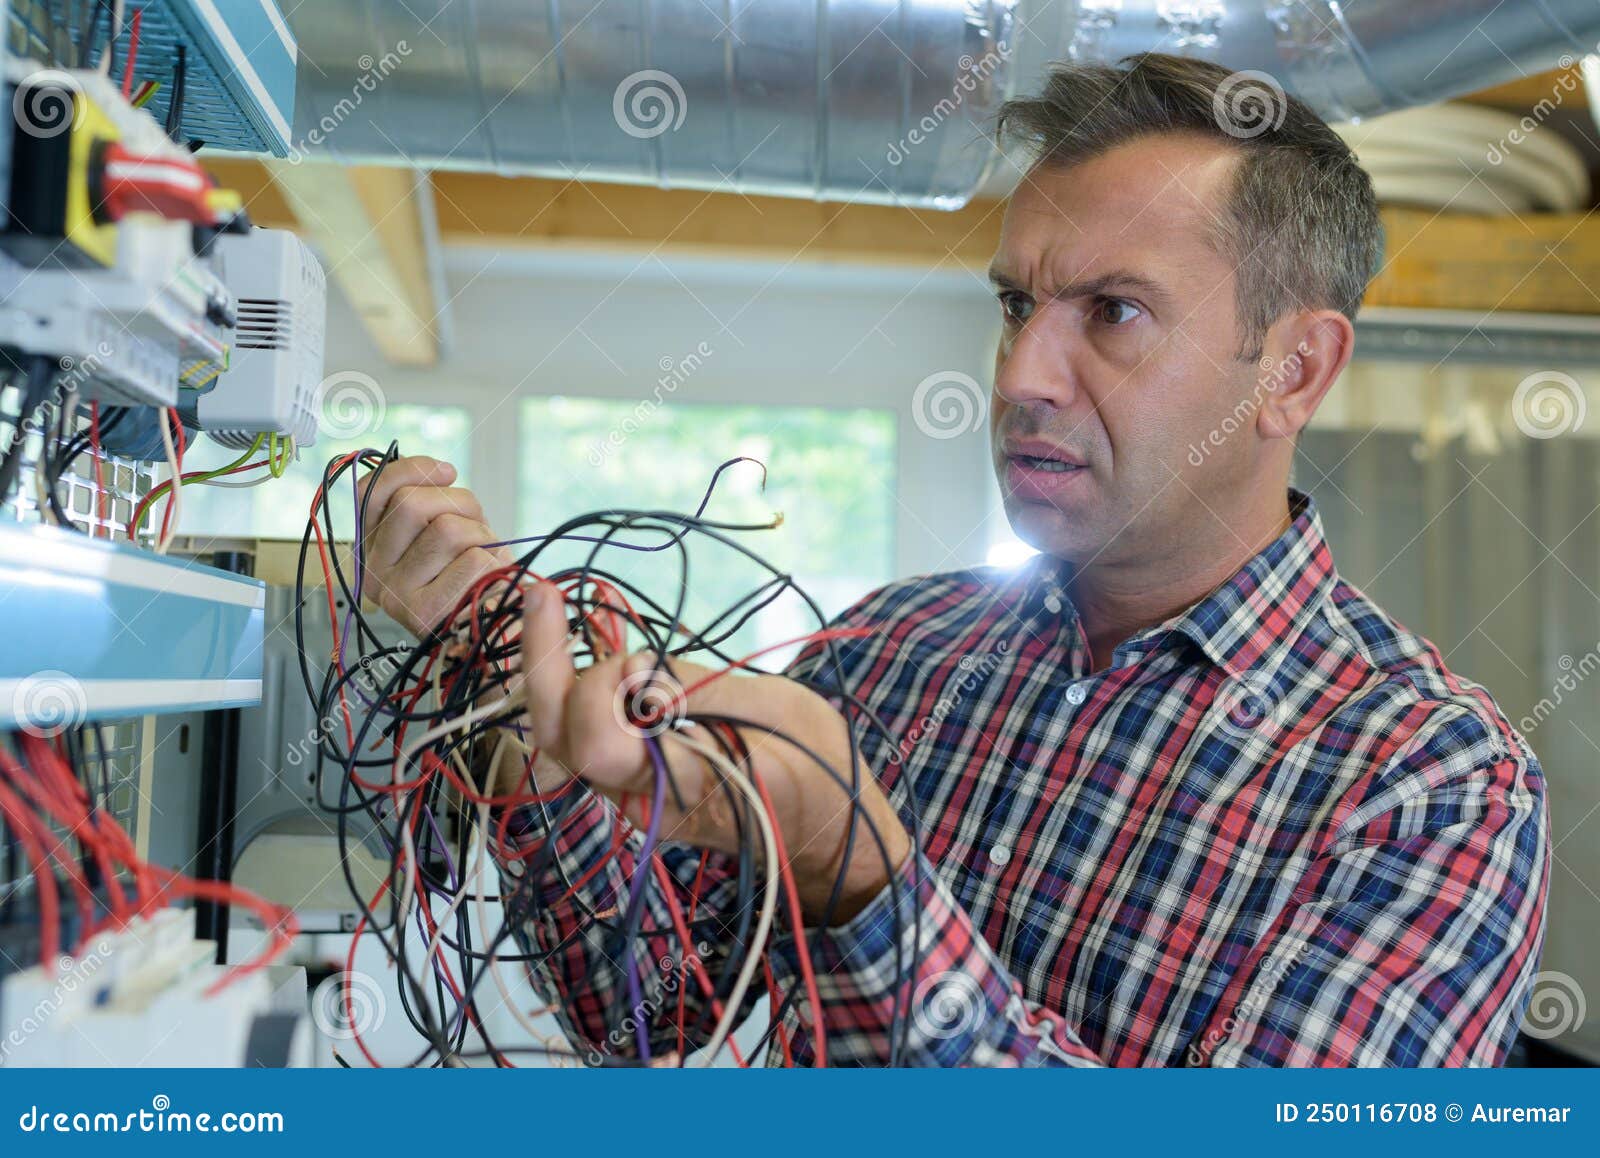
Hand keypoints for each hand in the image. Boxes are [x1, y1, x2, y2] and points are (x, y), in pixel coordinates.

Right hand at [356, 456, 509, 636]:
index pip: (369, 490)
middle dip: (457, 504)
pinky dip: (493, 561)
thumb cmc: (470, 572)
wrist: (490, 625)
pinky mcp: (423, 614)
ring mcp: (394, 595)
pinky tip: (487, 579)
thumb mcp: (446, 530)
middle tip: (474, 525)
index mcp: (371, 546)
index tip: (448, 472)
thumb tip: (442, 471)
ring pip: (447, 530)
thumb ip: (432, 502)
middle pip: (411, 504)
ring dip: (480, 535)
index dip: (411, 469)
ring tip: (482, 557)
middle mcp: (373, 571)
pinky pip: (472, 560)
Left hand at [520, 579, 910, 922]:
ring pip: (559, 734)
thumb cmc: (817, 769)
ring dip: (551, 665)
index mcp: (683, 784)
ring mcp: (633, 793)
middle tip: (546, 592)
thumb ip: (702, 694)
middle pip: (557, 735)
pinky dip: (570, 679)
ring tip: (550, 599)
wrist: (825, 833)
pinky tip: (571, 632)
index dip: (603, 686)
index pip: (597, 743)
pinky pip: (582, 731)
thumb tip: (635, 676)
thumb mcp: (778, 714)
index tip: (640, 661)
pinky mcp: (635, 780)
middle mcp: (642, 796)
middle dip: (544, 659)